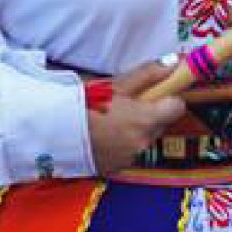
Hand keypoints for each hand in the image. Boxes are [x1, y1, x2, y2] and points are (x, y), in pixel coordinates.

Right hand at [88, 60, 186, 174]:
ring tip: (110, 119)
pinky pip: (130, 152)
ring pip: (145, 138)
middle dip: (150, 113)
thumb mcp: (116, 84)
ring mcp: (131, 158)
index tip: (158, 91)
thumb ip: (148, 74)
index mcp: (146, 120)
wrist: (54, 132)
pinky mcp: (118, 168)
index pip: (177, 107)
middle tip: (126, 103)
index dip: (170, 97)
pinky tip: (104, 135)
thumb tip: (175, 63)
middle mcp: (143, 142)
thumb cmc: (84, 104)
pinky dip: (122, 143)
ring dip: (135, 129)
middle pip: (161, 123)